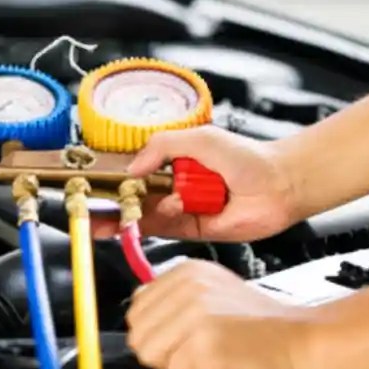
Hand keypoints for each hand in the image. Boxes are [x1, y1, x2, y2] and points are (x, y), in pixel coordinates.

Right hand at [91, 126, 298, 241]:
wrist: (279, 184)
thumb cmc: (248, 157)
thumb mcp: (198, 138)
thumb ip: (161, 146)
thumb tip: (132, 167)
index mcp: (171, 163)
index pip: (133, 172)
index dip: (112, 180)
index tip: (92, 186)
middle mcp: (173, 186)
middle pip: (132, 198)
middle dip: (110, 205)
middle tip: (88, 209)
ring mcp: (181, 209)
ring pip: (143, 216)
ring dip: (125, 218)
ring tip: (105, 219)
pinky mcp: (191, 230)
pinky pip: (164, 229)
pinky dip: (151, 225)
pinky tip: (143, 219)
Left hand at [125, 260, 316, 368]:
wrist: (307, 341)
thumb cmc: (263, 327)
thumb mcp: (212, 295)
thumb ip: (173, 301)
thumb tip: (138, 316)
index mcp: (186, 272)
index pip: (137, 310)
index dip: (157, 333)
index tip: (186, 337)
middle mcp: (188, 287)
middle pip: (139, 335)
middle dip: (163, 353)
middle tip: (198, 352)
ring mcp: (197, 314)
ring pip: (152, 355)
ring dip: (178, 366)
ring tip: (210, 357)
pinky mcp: (207, 343)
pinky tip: (223, 365)